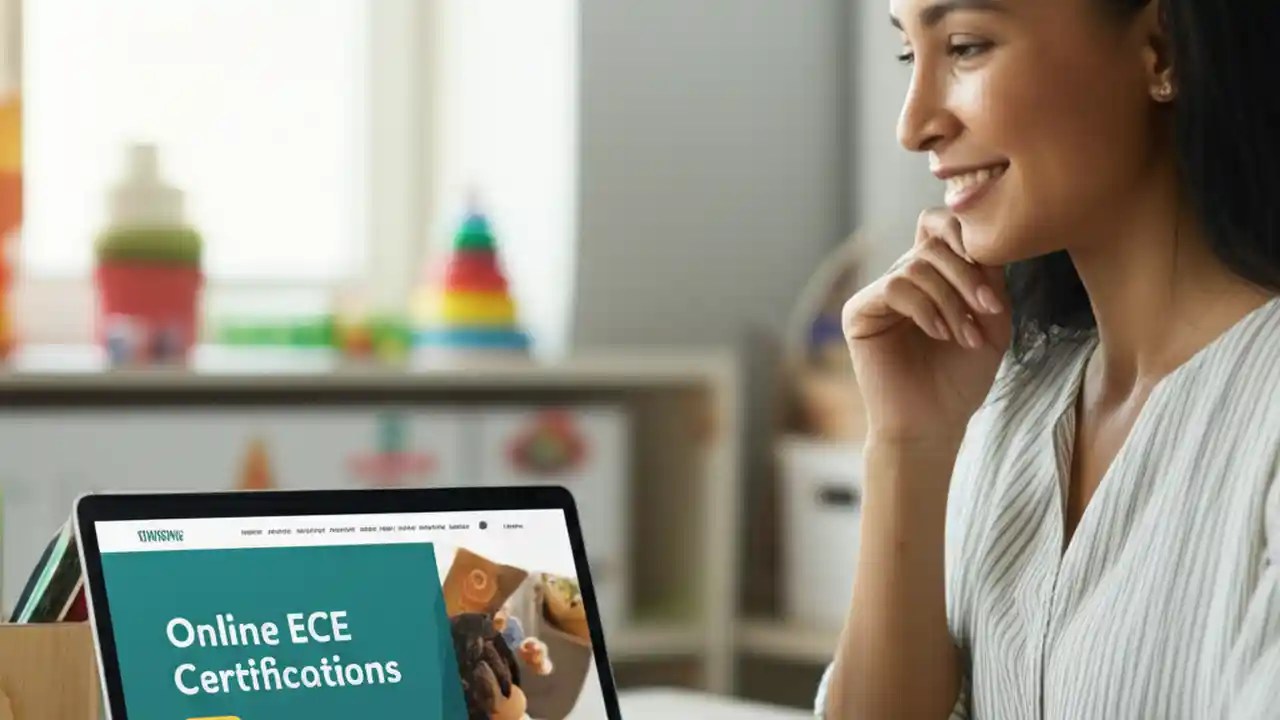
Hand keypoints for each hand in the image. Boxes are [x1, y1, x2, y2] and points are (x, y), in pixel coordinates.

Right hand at [843, 208, 1011, 441]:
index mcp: (931, 276)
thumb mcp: (992, 321)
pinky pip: (895, 286)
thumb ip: (989, 276)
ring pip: (917, 264)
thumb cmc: (961, 379)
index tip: (993, 269)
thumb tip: (984, 236)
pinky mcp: (859, 312)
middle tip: (989, 310)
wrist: (933, 425)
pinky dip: (925, 307)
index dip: (965, 233)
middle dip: (968, 273)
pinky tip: (939, 333)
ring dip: (951, 300)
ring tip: (966, 336)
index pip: (939, 226)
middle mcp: (901, 279)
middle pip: (933, 242)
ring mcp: (878, 294)